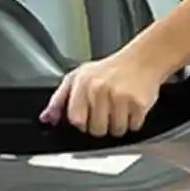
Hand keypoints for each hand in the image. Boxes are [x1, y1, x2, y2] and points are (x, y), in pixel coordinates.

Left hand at [39, 45, 170, 136]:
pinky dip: (134, 121)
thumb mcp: (79, 77)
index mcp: (82, 83)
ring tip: (120, 107)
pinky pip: (133, 127)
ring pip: (115, 131)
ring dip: (119, 124)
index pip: (76, 119)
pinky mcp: (138, 103)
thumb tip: (47, 118)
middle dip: (102, 124)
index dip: (83, 122)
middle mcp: (99, 89)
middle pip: (96, 129)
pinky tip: (132, 106)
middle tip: (107, 109)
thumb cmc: (109, 69)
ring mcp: (119, 96)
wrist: (142, 59)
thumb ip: (59, 99)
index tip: (88, 115)